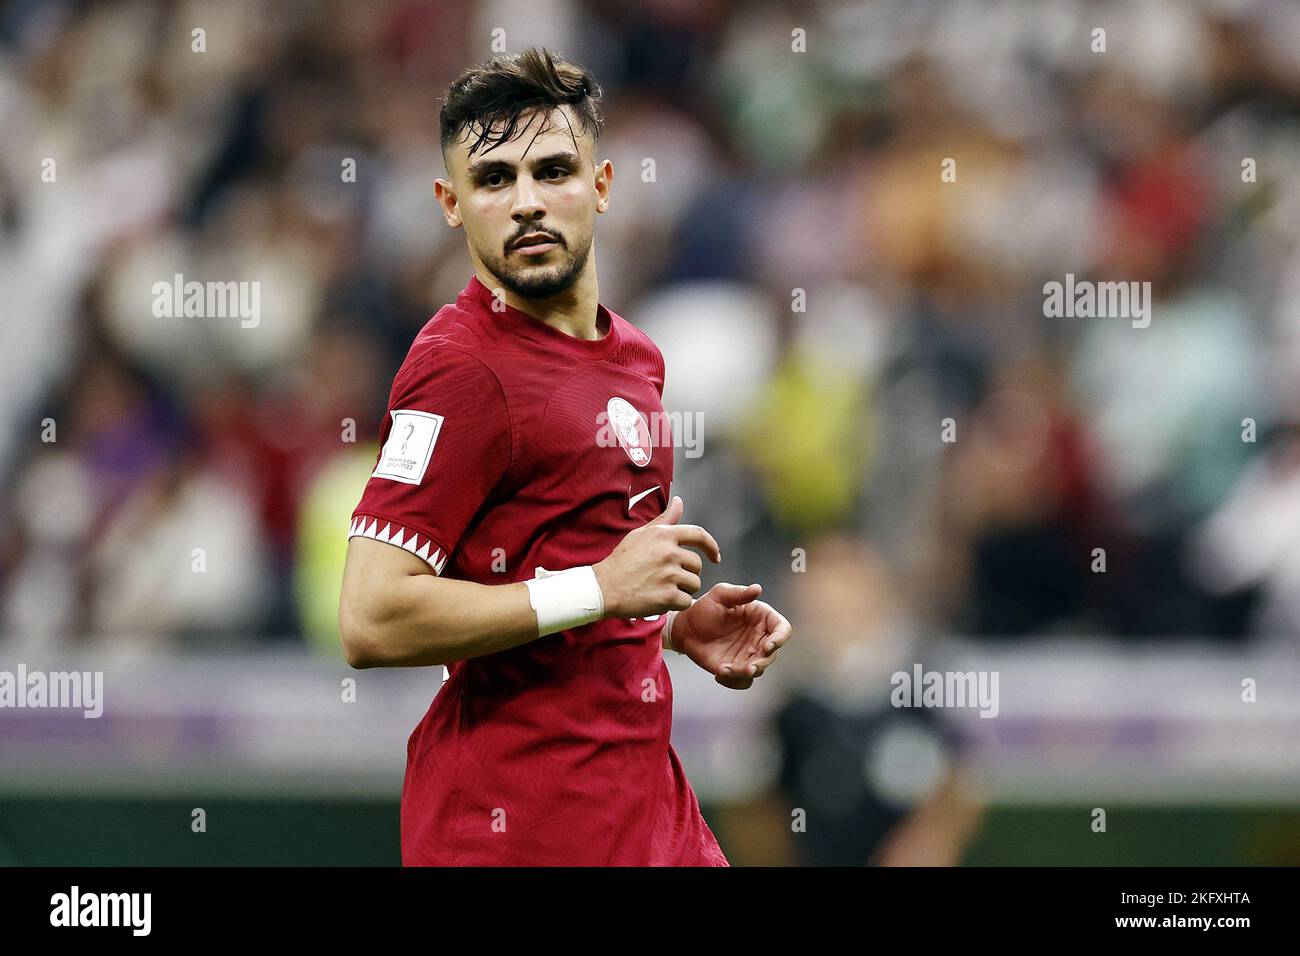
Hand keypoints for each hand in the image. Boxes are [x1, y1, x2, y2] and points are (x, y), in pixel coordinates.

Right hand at [593, 496, 721, 618]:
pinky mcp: (668, 597)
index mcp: (664, 535)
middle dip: (688, 573)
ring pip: (694, 584)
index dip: (711, 546)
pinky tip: (662, 599)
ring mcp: (669, 575)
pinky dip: (677, 603)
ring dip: (684, 589)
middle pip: (697, 565)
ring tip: (663, 588)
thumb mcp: (641, 534)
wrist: (604, 588)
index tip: (715, 556)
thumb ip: (664, 520)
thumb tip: (679, 502)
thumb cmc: (621, 561)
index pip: (699, 535)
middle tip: (669, 578)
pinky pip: (687, 601)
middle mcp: (669, 553)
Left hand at [669, 582, 790, 689]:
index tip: (769, 645)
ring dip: (746, 673)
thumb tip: (757, 589)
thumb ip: (739, 593)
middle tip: (749, 667)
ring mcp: (748, 655)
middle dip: (762, 662)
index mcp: (761, 618)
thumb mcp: (720, 595)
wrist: (686, 627)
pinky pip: (742, 681)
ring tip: (728, 670)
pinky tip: (719, 673)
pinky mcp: (736, 668)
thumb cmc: (706, 607)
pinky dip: (733, 681)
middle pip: (772, 654)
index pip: (782, 629)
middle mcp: (759, 638)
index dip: (780, 638)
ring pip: (758, 670)